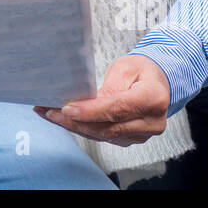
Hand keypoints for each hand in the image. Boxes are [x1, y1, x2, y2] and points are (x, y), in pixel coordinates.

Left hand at [35, 54, 170, 146]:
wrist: (157, 82)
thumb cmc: (142, 71)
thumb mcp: (125, 68)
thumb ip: (109, 86)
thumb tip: (86, 104)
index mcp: (153, 98)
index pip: (117, 109)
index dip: (90, 112)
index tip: (67, 109)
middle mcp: (151, 122)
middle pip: (108, 128)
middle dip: (75, 122)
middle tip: (50, 112)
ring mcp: (142, 134)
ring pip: (102, 135)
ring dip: (74, 126)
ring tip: (50, 114)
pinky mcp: (130, 139)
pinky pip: (103, 136)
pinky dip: (82, 128)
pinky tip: (64, 120)